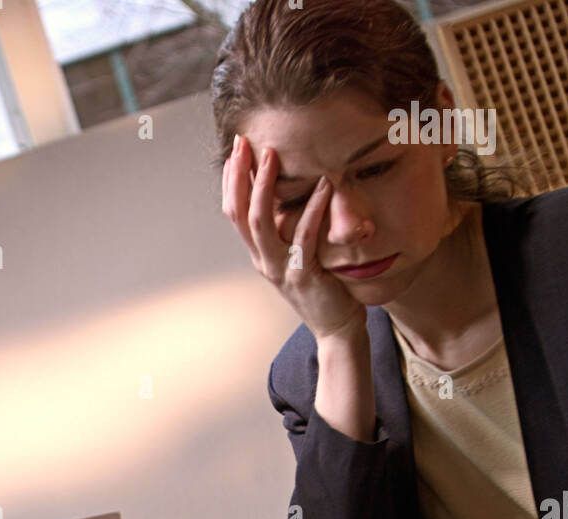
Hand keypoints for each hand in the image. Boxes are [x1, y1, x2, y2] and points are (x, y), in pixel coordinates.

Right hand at [222, 136, 365, 342]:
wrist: (336, 327)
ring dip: (263, 186)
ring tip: (272, 155)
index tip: (236, 151)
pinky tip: (324, 184)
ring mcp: (280, 270)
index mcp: (260, 255)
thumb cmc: (323, 288)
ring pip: (260, 223)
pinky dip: (313, 207)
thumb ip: (290, 231)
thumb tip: (291, 197)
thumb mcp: (299, 255)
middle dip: (239, 175)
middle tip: (243, 142)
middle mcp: (264, 261)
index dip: (231, 182)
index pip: (235, 213)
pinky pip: (303, 236)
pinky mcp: (303, 275)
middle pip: (240, 213)